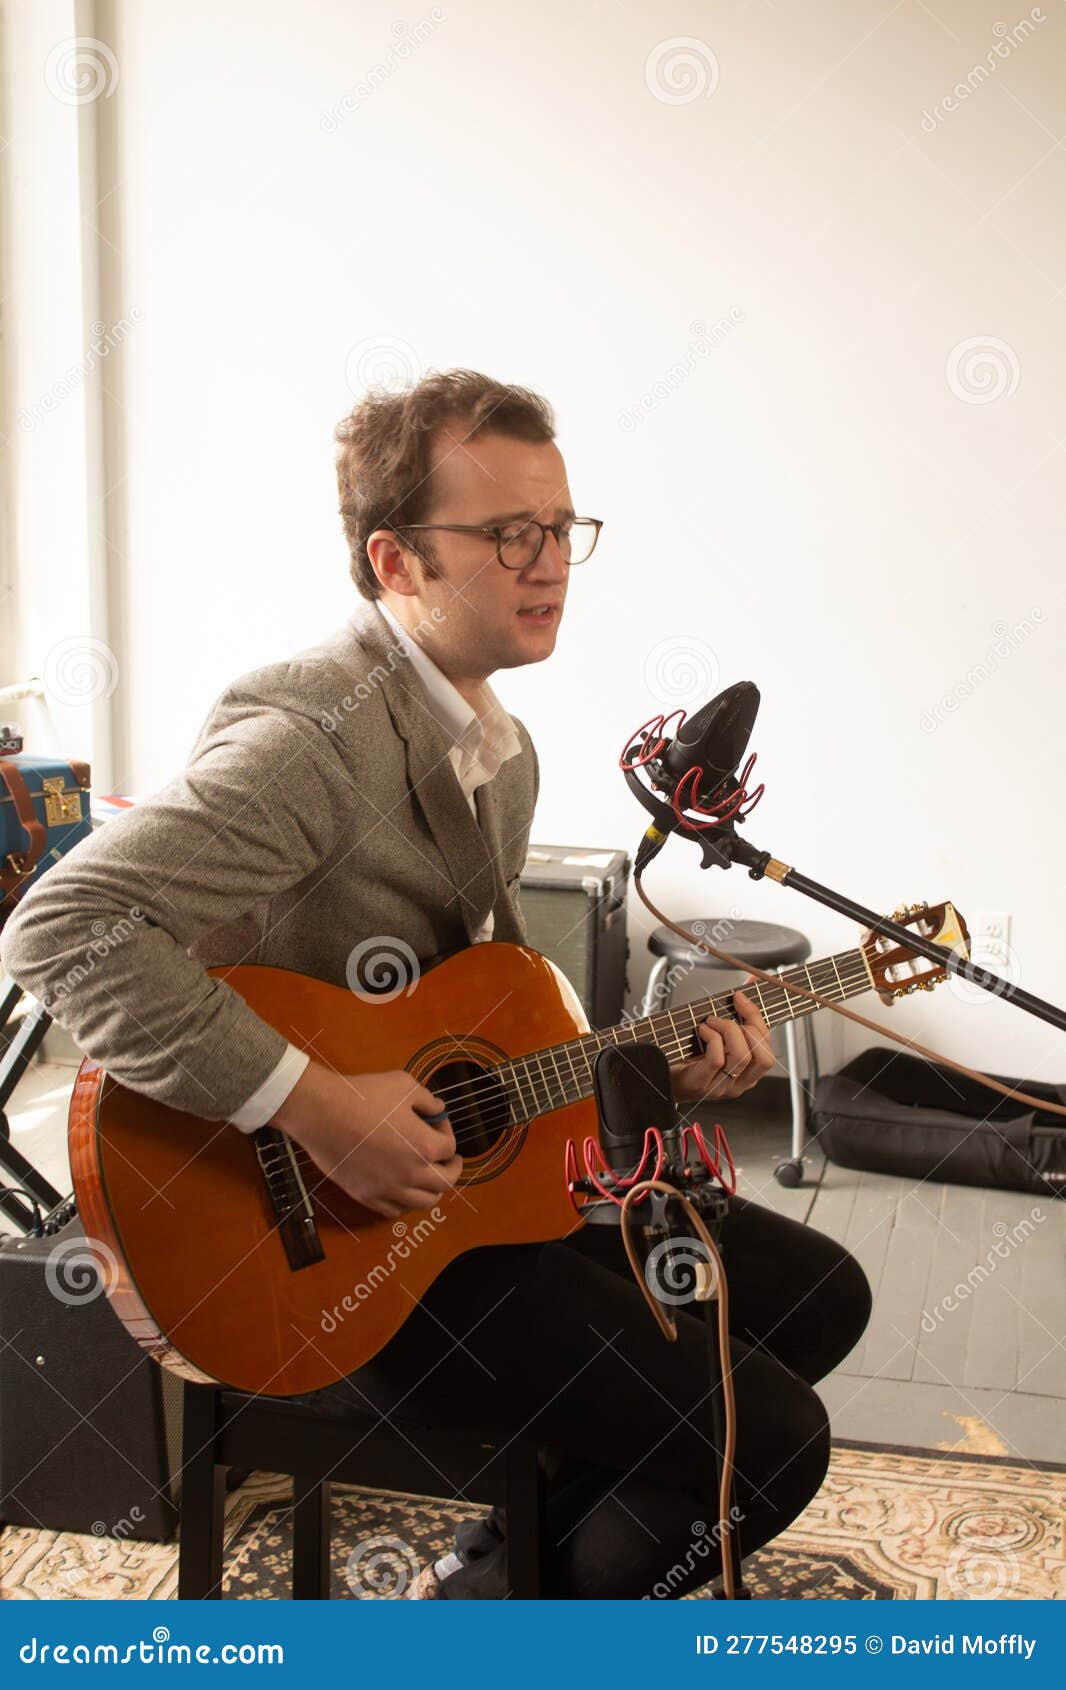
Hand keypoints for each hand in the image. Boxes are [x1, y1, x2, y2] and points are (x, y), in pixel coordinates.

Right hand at [272, 1064, 461, 1218]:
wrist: (322, 1113)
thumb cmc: (362, 1096)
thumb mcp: (404, 1084)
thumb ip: (428, 1099)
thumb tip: (438, 1109)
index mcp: (425, 1146)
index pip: (450, 1147)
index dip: (447, 1131)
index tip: (436, 1123)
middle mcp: (411, 1173)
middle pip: (446, 1182)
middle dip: (451, 1168)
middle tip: (449, 1160)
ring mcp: (389, 1189)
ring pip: (424, 1203)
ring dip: (432, 1190)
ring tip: (429, 1177)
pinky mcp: (367, 1196)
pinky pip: (395, 1210)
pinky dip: (405, 1202)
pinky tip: (402, 1188)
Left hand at [670, 977, 774, 1105]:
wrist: (664, 1080)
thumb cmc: (691, 1056)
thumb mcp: (720, 1035)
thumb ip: (737, 1012)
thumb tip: (752, 981)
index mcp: (749, 1072)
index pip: (767, 1048)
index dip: (758, 1018)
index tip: (742, 997)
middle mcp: (740, 1082)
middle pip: (763, 1055)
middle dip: (749, 1025)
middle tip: (727, 1012)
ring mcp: (722, 1087)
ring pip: (742, 1056)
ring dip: (728, 1029)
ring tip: (711, 1022)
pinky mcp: (703, 1084)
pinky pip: (717, 1058)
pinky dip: (712, 1037)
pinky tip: (702, 1030)